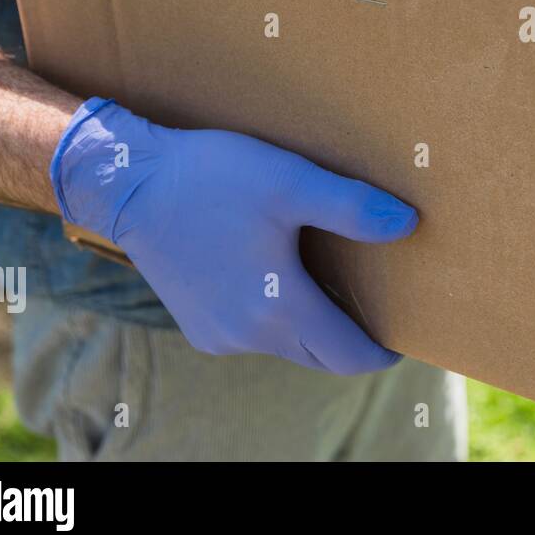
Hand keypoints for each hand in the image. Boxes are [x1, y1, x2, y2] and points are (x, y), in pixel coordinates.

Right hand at [51, 98, 414, 373]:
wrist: (128, 182)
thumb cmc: (212, 178)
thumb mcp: (291, 182)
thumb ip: (351, 207)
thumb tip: (406, 225)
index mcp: (278, 308)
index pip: (347, 354)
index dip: (380, 351)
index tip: (403, 338)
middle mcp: (248, 335)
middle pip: (320, 356)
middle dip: (352, 343)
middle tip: (380, 314)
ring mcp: (219, 334)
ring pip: (287, 346)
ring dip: (314, 329)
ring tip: (337, 291)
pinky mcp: (198, 324)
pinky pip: (254, 335)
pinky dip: (279, 320)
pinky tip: (285, 281)